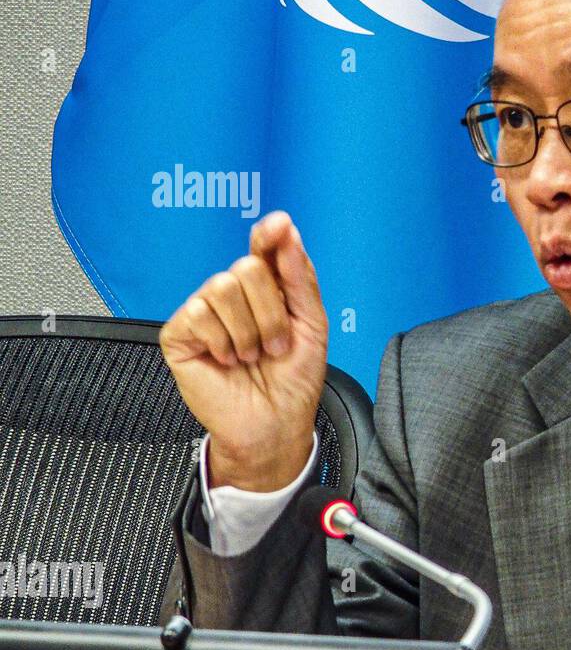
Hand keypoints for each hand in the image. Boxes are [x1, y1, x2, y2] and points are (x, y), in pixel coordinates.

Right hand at [159, 211, 327, 491]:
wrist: (275, 422)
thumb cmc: (294, 378)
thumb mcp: (312, 323)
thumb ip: (298, 276)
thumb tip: (285, 230)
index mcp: (266, 288)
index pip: (264, 247)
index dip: (269, 235)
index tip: (278, 226)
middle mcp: (234, 294)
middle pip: (247, 267)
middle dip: (271, 312)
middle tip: (275, 344)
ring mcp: (205, 311)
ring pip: (222, 287)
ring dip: (249, 331)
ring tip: (252, 355)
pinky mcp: (180, 333)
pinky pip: (199, 313)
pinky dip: (222, 341)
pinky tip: (226, 359)